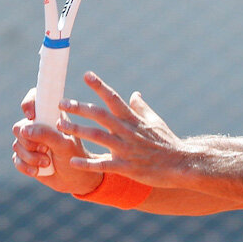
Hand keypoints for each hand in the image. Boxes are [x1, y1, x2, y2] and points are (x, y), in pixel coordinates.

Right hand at [12, 87, 103, 194]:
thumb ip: (47, 135)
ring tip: (47, 162)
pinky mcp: (25, 157)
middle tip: (45, 149)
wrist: (77, 180)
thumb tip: (24, 129)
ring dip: (31, 156)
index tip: (31, 116)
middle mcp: (39, 127)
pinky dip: (26, 166)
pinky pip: (15, 159)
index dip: (29, 103)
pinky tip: (38, 171)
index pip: (35, 99)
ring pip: (16, 145)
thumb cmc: (76, 157)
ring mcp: (30, 142)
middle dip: (30, 141)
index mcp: (51, 117)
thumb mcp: (65, 145)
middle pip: (19, 126)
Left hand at [56, 71, 187, 187]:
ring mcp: (127, 149)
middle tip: (61, 102)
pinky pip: (104, 164)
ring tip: (60, 125)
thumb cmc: (168, 143)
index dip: (100, 86)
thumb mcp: (156, 121)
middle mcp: (128, 131)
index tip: (86, 75)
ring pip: (98, 136)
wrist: (182, 164)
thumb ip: (141, 108)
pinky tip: (72, 161)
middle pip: (100, 115)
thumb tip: (134, 94)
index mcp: (134, 120)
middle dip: (80, 108)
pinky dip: (88, 163)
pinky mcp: (127, 166)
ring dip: (78, 130)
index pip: (114, 99)